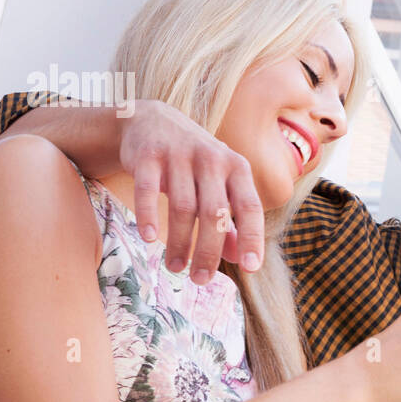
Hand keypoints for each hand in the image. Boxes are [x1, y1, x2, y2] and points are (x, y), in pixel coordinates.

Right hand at [118, 99, 264, 283]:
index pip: (250, 207)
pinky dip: (149, 214)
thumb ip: (231, 221)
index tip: (250, 268)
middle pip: (215, 213)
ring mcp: (180, 155)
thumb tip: (239, 258)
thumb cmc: (193, 163)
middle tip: (200, 280)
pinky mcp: (148, 155)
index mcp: (237, 168)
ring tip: (175, 267)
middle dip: (209, 251)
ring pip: (183, 207)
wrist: (152, 121)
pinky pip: (148, 190)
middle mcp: (212, 159)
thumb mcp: (218, 185)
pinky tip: (149, 238)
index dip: (252, 238)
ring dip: (179, 243)